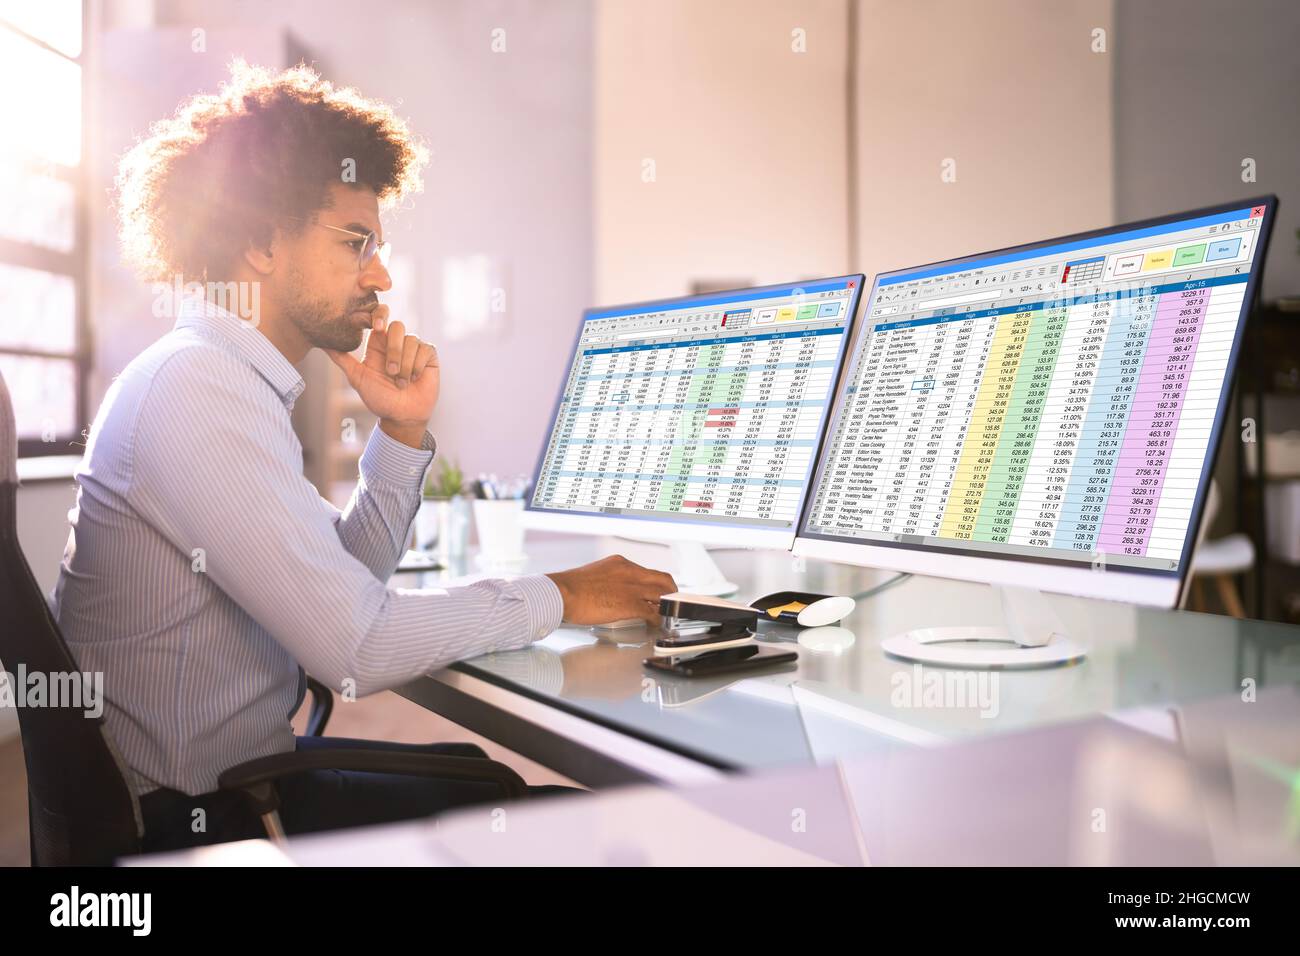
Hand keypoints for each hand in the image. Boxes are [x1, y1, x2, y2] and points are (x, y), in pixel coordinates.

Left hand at [324, 306, 439, 440]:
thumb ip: (342, 359)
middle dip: (393, 350)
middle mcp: (396, 342)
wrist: (402, 416)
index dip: (380, 315)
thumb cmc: (379, 398)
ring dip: (405, 365)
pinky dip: (417, 366)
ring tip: (401, 382)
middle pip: (397, 327)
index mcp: (378, 343)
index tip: (377, 326)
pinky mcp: (429, 355)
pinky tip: (414, 378)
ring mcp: (414, 348)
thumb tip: (322, 344)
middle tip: (390, 372)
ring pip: (411, 340)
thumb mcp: (357, 378)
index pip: (379, 316)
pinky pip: (425, 350)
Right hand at [545, 555, 676, 625]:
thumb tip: (610, 593)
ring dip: (666, 606)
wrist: (562, 593)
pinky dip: (657, 620)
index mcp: (620, 564)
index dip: (654, 583)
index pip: (646, 572)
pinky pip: (653, 612)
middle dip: (669, 592)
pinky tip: (655, 625)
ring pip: (662, 594)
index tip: (654, 592)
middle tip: (669, 603)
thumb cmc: (570, 588)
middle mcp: (630, 572)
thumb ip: (608, 581)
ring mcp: (632, 588)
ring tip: (665, 616)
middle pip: (662, 579)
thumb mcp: (594, 576)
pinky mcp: (630, 604)